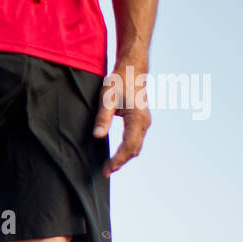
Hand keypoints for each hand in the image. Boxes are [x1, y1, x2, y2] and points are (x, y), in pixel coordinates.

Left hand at [93, 56, 150, 176]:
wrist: (133, 69)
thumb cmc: (119, 80)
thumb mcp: (107, 97)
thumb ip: (103, 117)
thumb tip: (98, 136)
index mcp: (137, 118)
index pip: (128, 146)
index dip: (117, 160)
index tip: (106, 170)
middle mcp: (144, 122)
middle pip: (134, 149)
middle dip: (120, 162)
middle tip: (105, 172)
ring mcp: (145, 122)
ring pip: (136, 146)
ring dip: (124, 158)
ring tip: (109, 166)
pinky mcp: (141, 121)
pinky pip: (136, 140)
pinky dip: (127, 150)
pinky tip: (116, 155)